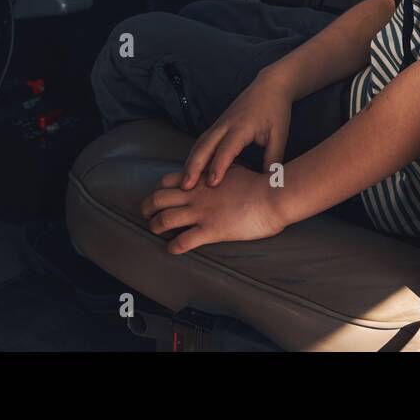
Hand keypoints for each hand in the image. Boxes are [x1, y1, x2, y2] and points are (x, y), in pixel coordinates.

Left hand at [140, 167, 286, 253]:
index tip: (158, 198)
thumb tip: (213, 177)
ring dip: (155, 227)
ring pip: (163, 220)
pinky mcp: (210, 231)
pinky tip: (172, 249)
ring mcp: (201, 213)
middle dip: (147, 208)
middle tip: (146, 216)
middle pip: (158, 199)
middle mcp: (196, 194)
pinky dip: (172, 247)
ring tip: (155, 231)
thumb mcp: (232, 170)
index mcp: (201, 178)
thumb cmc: (259, 184)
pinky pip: (182, 241)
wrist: (272, 197)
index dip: (158, 190)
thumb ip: (216, 174)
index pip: (167, 180)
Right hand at [179, 73, 292, 189]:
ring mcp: (219, 123)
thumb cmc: (275, 110)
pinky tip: (191, 170)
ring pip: (200, 143)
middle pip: (205, 145)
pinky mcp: (218, 125)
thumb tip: (271, 184)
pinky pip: (202, 141)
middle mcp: (226, 124)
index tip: (212, 183)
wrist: (270, 86)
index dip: (219, 166)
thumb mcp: (280, 135)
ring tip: (182, 183)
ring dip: (190, 162)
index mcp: (242, 126)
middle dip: (194, 166)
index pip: (227, 148)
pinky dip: (194, 155)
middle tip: (185, 187)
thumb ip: (274, 159)